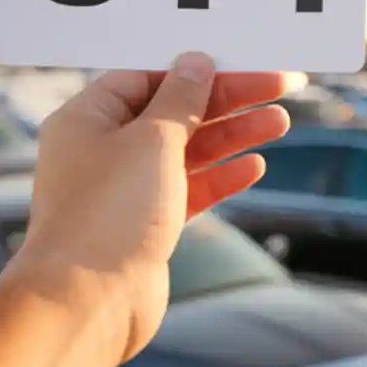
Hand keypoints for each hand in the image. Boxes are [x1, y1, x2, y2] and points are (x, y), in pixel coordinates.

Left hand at [15, 53, 287, 361]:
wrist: (88, 303)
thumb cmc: (108, 215)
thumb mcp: (153, 140)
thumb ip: (181, 99)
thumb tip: (195, 63)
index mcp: (88, 119)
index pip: (148, 77)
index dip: (197, 71)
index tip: (241, 65)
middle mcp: (102, 150)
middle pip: (175, 113)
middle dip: (228, 102)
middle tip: (278, 88)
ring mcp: (124, 190)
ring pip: (188, 152)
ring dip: (233, 136)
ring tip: (279, 123)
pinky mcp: (145, 226)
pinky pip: (189, 190)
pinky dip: (220, 177)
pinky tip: (253, 166)